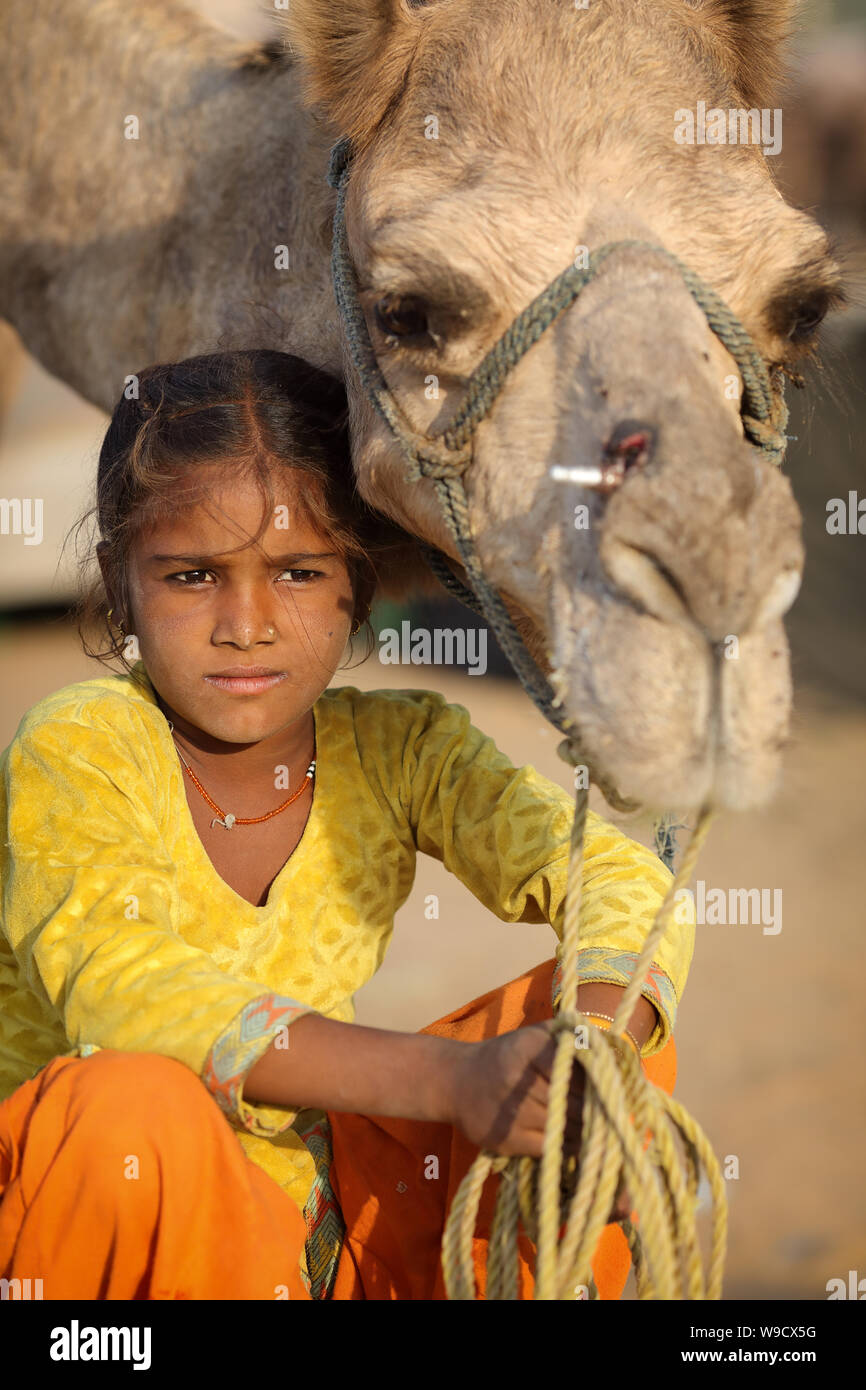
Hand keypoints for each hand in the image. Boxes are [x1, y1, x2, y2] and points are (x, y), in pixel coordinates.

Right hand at [449, 1023, 633, 1221]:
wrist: (456, 1081)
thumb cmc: (510, 1057)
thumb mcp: (538, 1036)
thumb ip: (575, 1039)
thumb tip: (620, 1058)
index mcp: (532, 1046)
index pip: (582, 1069)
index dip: (607, 1085)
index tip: (629, 1095)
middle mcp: (520, 1078)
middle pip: (578, 1103)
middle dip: (603, 1113)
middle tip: (627, 1121)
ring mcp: (512, 1112)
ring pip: (568, 1129)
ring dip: (590, 1134)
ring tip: (610, 1136)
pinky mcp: (508, 1140)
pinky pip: (553, 1149)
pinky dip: (572, 1149)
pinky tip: (581, 1145)